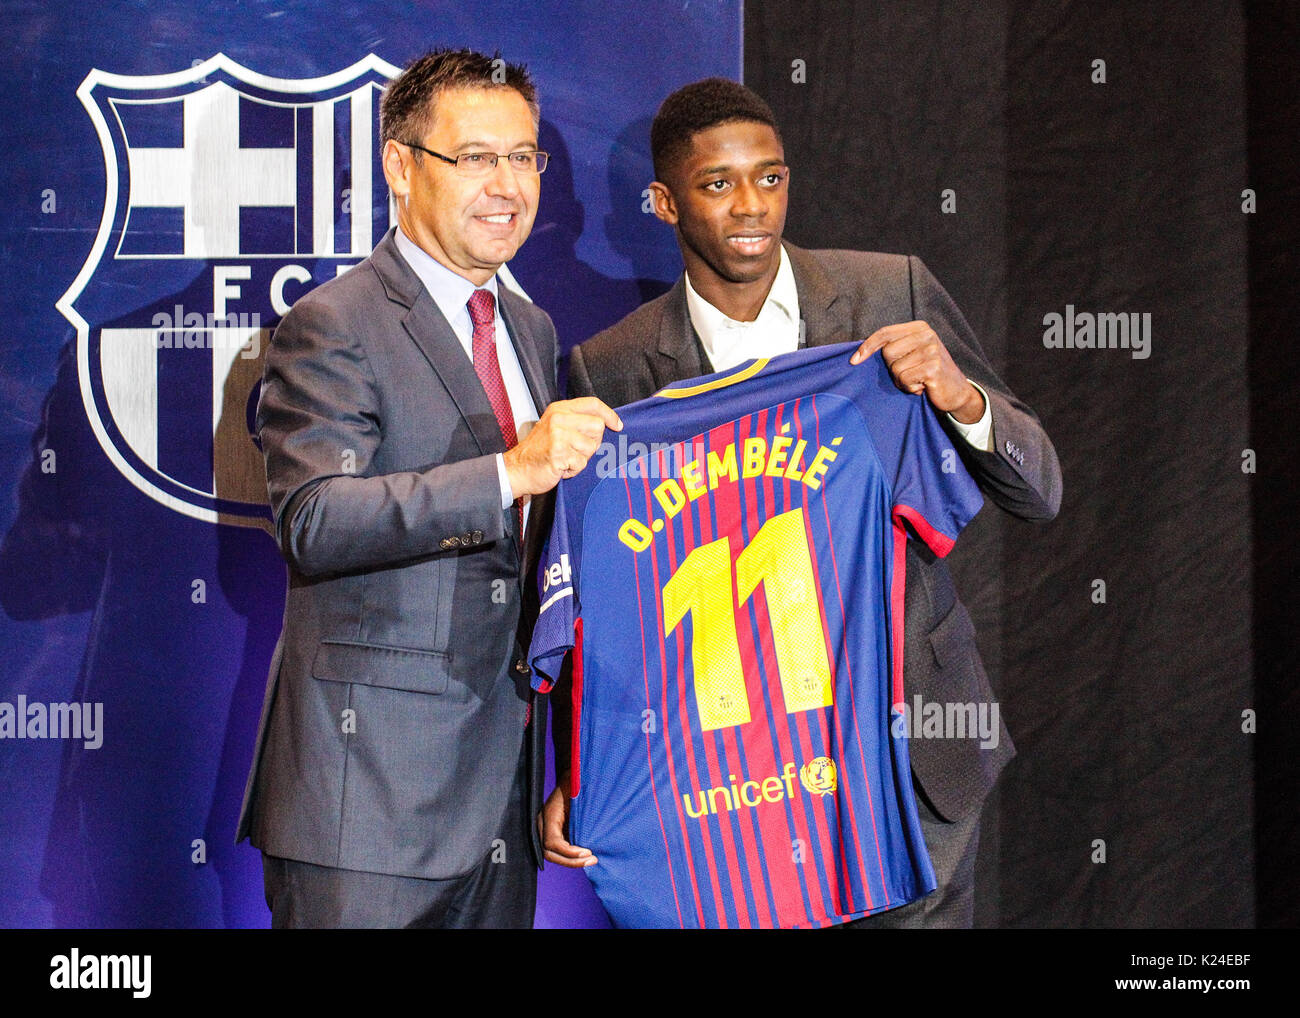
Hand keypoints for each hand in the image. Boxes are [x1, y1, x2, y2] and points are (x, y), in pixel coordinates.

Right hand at [504, 397, 621, 498]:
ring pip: (592, 447)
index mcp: (559, 409)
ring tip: (565, 458)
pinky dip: (574, 470)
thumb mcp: (555, 427)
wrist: (516, 469)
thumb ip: (576, 421)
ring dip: (582, 458)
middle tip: (575, 449)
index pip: (592, 404)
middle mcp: (558, 418)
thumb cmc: (538, 451)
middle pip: (598, 426)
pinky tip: (560, 467)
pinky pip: (582, 463)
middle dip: (592, 442)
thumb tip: (605, 423)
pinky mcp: (559, 453)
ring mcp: (558, 435)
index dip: (609, 414)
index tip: (617, 425)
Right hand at [538, 772, 596, 867]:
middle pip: (549, 852)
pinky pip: (557, 848)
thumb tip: (589, 840)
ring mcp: (545, 828)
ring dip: (571, 860)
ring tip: (591, 859)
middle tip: (592, 860)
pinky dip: (570, 855)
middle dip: (571, 861)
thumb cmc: (579, 783)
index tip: (588, 852)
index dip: (569, 852)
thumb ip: (582, 817)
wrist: (574, 774)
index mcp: (548, 814)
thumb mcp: (580, 798)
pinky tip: (584, 855)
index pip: (551, 842)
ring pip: (552, 853)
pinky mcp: (552, 831)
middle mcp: (542, 823)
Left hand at [849, 320, 984, 423]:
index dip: (867, 346)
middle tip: (910, 373)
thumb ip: (894, 347)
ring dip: (902, 381)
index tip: (854, 361)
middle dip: (893, 368)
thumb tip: (859, 353)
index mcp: (920, 328)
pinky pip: (905, 379)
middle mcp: (927, 335)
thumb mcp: (912, 354)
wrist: (956, 391)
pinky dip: (910, 388)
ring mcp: (931, 350)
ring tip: (918, 380)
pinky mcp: (933, 368)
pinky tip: (923, 387)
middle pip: (887, 352)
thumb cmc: (928, 372)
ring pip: (895, 369)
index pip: (885, 333)